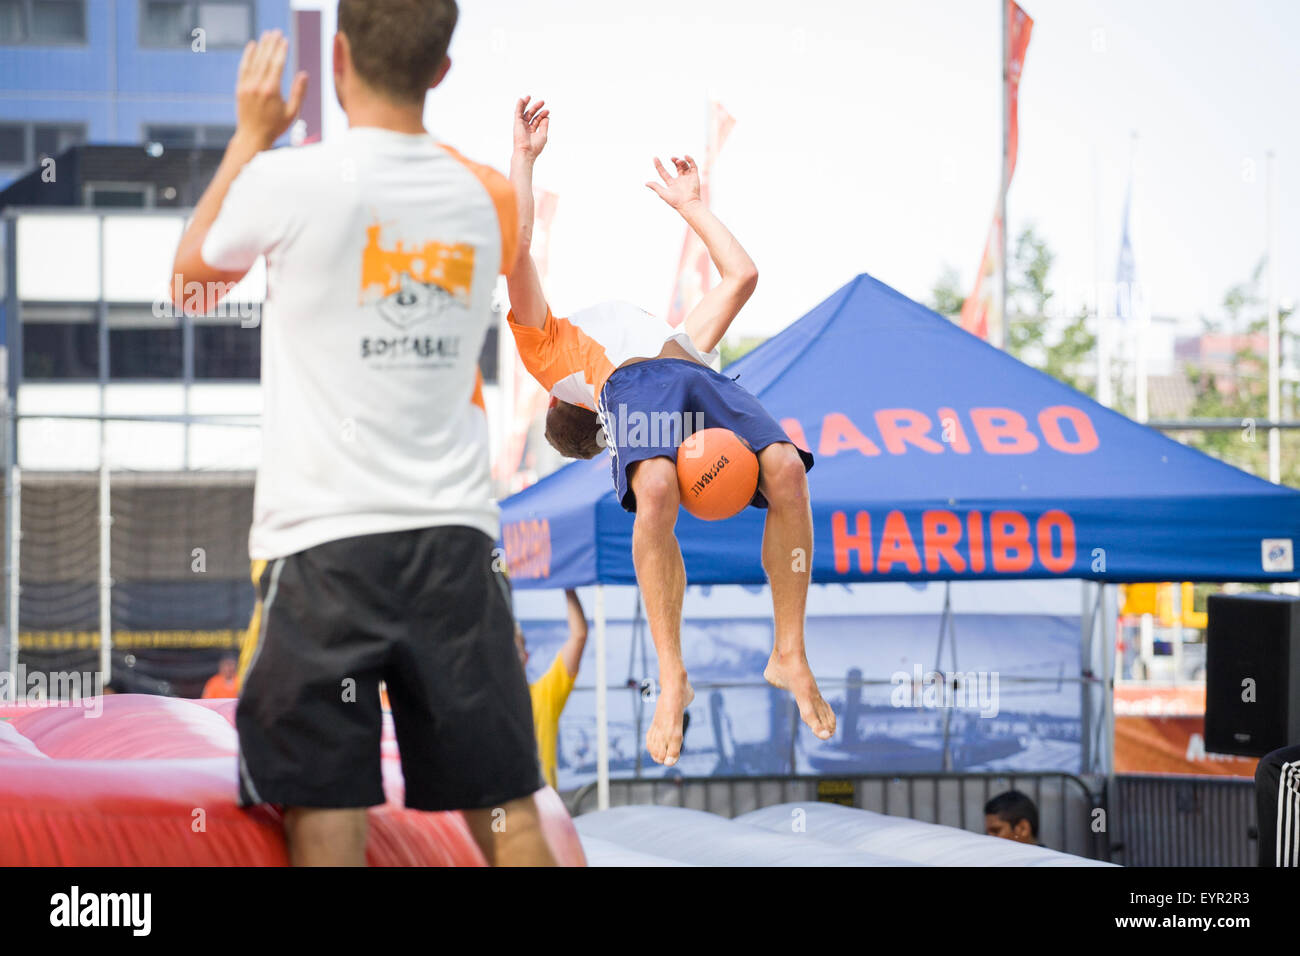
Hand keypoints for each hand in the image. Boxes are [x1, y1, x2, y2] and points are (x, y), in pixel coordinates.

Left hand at [234, 30, 307, 149]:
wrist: (253, 137)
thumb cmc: (276, 126)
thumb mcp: (292, 112)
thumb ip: (299, 92)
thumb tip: (304, 74)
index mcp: (272, 91)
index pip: (277, 64)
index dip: (281, 50)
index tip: (285, 40)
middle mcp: (257, 86)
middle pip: (265, 59)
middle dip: (271, 44)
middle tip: (276, 31)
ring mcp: (247, 86)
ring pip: (254, 61)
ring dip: (261, 46)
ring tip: (267, 35)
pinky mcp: (240, 88)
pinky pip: (244, 67)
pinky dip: (247, 55)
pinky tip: (252, 45)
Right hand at [513, 96, 549, 160]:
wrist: (526, 152)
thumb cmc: (535, 147)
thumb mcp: (543, 135)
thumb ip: (544, 125)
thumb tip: (547, 117)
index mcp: (532, 131)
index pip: (537, 120)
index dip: (542, 114)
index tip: (547, 111)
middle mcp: (526, 127)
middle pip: (531, 115)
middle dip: (536, 107)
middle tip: (542, 101)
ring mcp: (521, 125)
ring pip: (523, 112)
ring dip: (526, 104)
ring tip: (529, 96)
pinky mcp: (517, 123)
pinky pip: (517, 112)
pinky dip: (519, 106)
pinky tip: (521, 99)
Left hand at [646, 155, 700, 210]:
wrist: (688, 204)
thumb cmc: (676, 201)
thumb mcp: (663, 193)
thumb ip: (655, 187)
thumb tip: (646, 183)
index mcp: (671, 184)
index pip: (664, 173)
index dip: (659, 165)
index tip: (654, 158)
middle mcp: (680, 180)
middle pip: (676, 167)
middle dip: (674, 161)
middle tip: (671, 158)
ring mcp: (687, 178)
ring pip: (684, 166)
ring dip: (681, 161)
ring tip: (677, 161)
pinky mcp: (695, 177)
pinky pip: (693, 166)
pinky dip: (690, 160)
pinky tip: (686, 156)